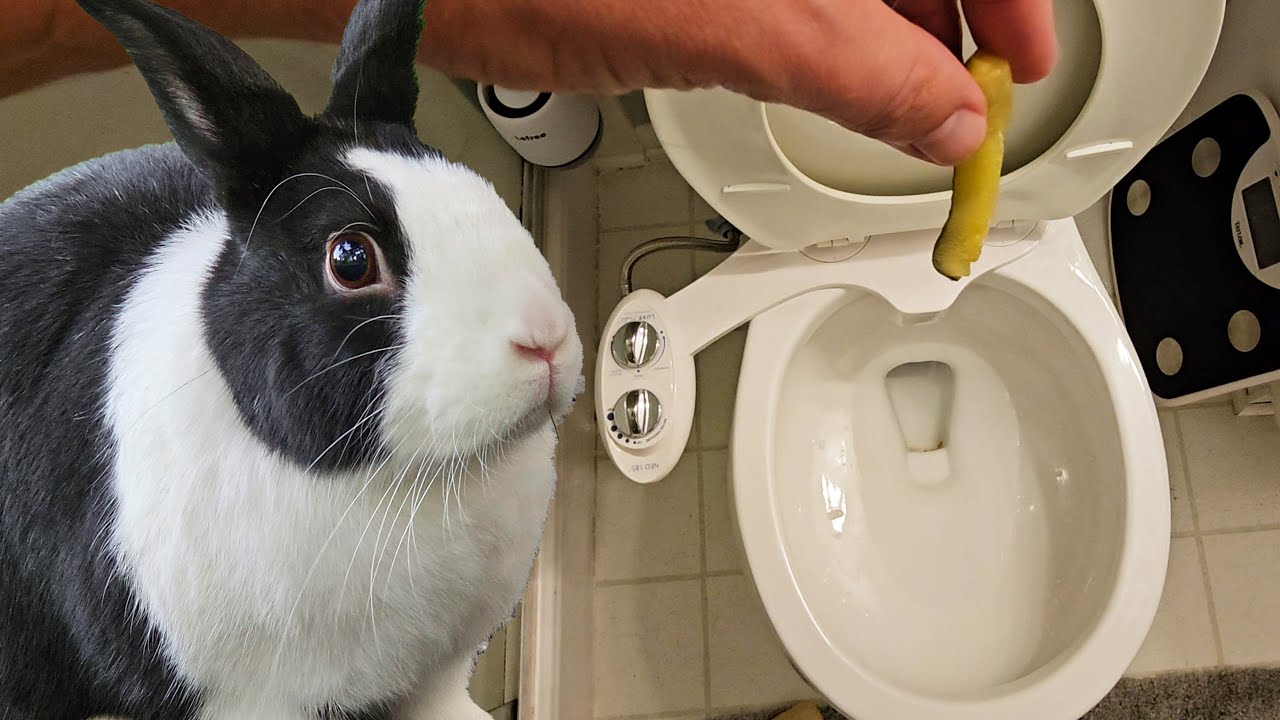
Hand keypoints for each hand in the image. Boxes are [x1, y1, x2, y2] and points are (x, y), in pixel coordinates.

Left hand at [422, 0, 1056, 165]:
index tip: (1025, 67)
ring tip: (917, 105)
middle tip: (972, 101)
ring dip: (896, 35)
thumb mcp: (734, 21)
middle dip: (953, 23)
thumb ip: (861, 68)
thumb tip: (951, 118)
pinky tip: (844, 73)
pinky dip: (834, 35)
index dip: (1007, 1)